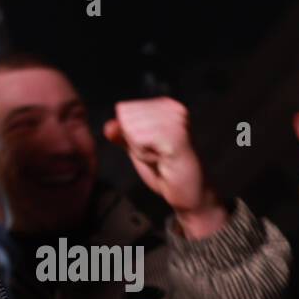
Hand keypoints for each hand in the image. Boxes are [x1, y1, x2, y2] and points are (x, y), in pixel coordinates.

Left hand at [103, 97, 226, 238]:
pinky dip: (144, 155)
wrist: (190, 193)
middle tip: (156, 154)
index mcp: (165, 105)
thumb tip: (108, 126)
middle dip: (134, 142)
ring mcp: (177, 121)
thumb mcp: (138, 149)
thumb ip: (122, 135)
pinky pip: (141, 140)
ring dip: (140, 150)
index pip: (124, 109)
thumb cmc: (165, 170)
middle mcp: (173, 108)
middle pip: (127, 118)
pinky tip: (162, 160)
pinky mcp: (177, 137)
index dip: (129, 133)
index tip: (151, 146)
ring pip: (132, 129)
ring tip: (161, 157)